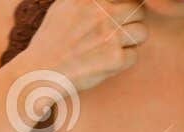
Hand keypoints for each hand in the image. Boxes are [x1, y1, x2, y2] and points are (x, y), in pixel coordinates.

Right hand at [22, 0, 146, 93]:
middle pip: (138, 10)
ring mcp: (110, 36)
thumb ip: (86, 0)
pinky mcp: (115, 59)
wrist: (41, 71)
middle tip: (119, 32)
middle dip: (132, 21)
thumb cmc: (51, 40)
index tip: (120, 14)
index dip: (126, 4)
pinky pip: (134, 56)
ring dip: (132, 41)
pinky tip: (107, 62)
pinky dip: (124, 61)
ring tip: (115, 47)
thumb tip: (104, 2)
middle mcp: (101, 13)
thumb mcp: (63, 6)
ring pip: (142, 32)